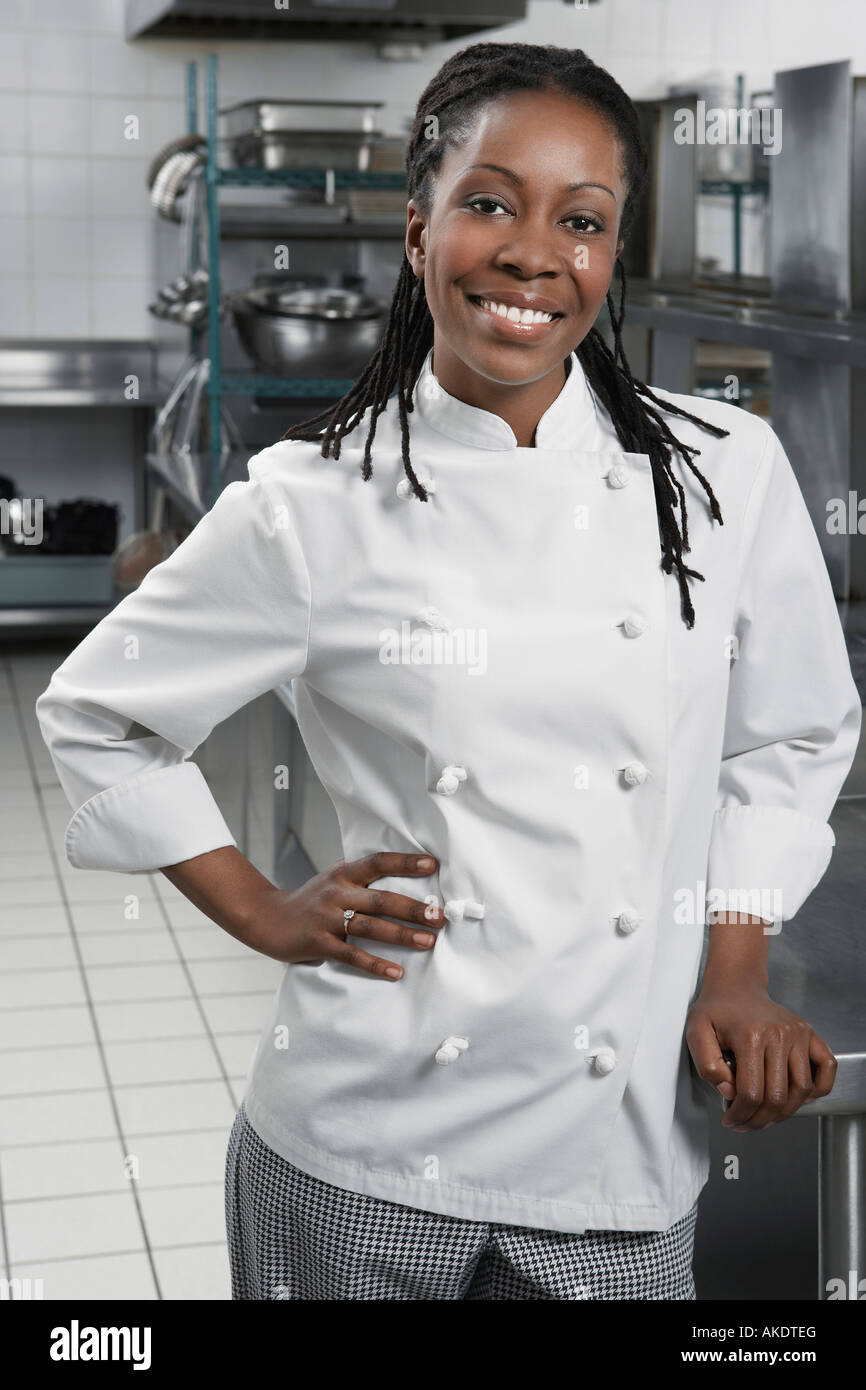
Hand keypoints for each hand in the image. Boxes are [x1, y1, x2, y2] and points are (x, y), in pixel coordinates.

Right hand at [242, 851, 444, 979]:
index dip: (405, 862)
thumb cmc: (311, 900)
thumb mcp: (333, 880)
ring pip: (370, 927)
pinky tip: (395, 972)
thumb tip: (405, 878)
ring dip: (402, 935)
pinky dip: (375, 964)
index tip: (433, 864)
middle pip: (381, 899)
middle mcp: (336, 892)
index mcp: (343, 874)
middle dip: (413, 908)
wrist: (267, 918)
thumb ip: (361, 878)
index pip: (378, 862)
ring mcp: (327, 918)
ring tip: (428, 942)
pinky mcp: (319, 943)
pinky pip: (352, 955)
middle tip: (440, 917)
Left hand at [685, 980, 836, 1130]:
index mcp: (751, 1035)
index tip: (730, 1119)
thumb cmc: (716, 1010)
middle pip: (779, 1097)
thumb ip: (707, 1065)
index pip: (752, 1093)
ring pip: (803, 1089)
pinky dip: (818, 1089)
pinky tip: (797, 1096)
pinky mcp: (810, 1034)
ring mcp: (798, 1034)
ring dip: (785, 1112)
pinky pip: (826, 1068)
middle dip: (760, 1120)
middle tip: (745, 1123)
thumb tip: (729, 1091)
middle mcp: (780, 1034)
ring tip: (765, 1115)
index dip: (740, 1115)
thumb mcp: (696, 1032)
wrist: (735, 986)